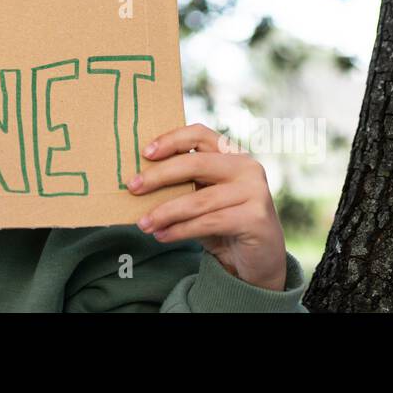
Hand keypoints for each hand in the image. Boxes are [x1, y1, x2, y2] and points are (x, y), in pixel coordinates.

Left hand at [127, 123, 287, 290]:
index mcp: (232, 154)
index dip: (171, 139)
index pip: (199, 134)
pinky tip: (162, 235)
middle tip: (132, 187)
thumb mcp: (203, 196)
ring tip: (143, 223)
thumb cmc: (224, 222)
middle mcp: (247, 167)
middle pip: (195, 163)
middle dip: (159, 175)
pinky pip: (208, 222)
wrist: (260, 259)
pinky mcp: (255, 218)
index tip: (145, 153)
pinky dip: (180, 230)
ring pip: (198, 199)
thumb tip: (139, 181)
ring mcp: (255, 191)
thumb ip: (183, 183)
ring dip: (165, 212)